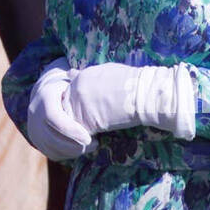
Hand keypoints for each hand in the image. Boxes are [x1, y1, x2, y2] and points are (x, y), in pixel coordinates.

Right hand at [26, 58, 93, 160]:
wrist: (45, 95)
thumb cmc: (66, 87)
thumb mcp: (71, 82)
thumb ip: (77, 82)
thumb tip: (78, 74)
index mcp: (43, 99)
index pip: (54, 119)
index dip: (71, 130)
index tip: (89, 137)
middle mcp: (34, 116)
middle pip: (53, 137)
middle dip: (75, 144)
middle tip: (95, 144)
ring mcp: (34, 130)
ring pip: (53, 148)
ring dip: (74, 151)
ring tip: (92, 146)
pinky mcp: (37, 142)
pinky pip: (53, 153)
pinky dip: (68, 154)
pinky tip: (82, 149)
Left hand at [68, 62, 196, 138]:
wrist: (143, 93)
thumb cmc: (131, 82)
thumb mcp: (104, 71)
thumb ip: (84, 75)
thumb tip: (70, 72)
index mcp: (80, 78)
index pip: (68, 96)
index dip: (79, 108)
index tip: (92, 112)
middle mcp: (76, 90)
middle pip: (66, 110)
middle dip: (75, 120)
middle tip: (92, 126)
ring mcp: (80, 106)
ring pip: (71, 123)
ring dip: (80, 130)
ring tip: (95, 133)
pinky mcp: (87, 121)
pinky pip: (80, 133)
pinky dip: (86, 138)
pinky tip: (99, 138)